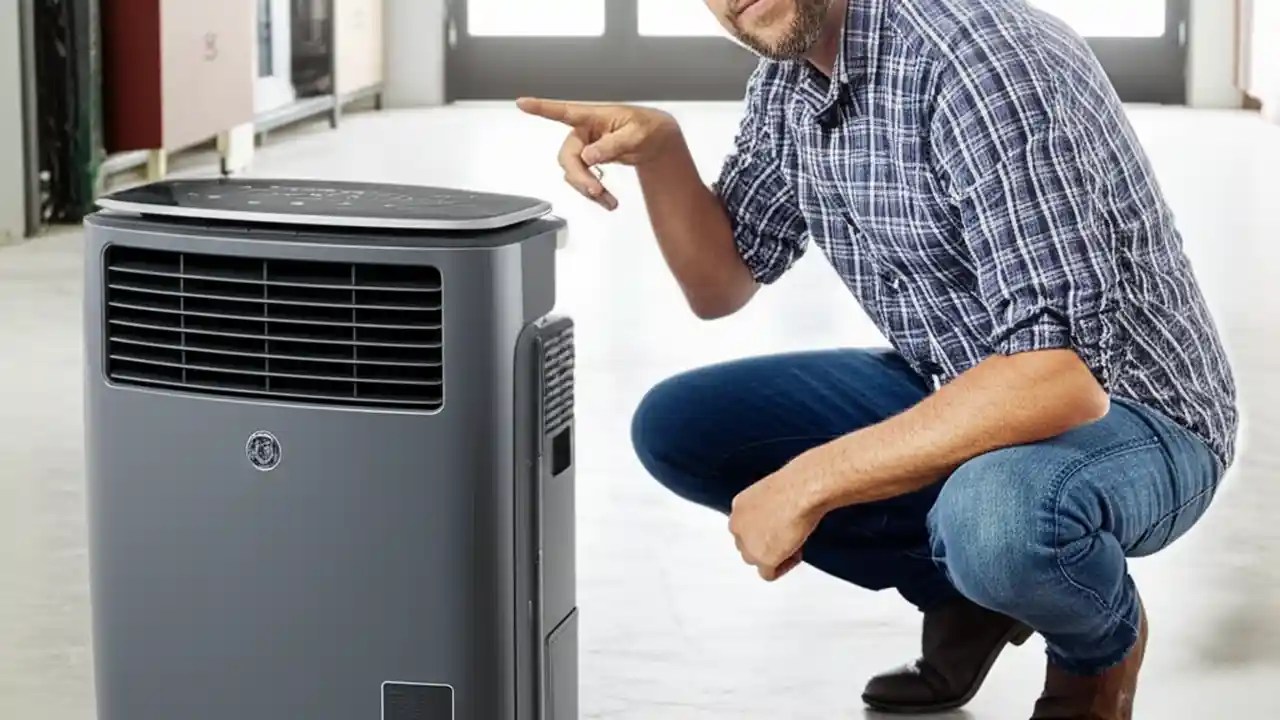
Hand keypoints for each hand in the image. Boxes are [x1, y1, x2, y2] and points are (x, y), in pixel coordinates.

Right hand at [516, 98, 681, 210]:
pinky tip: (608, 202)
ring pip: (574, 173)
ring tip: (609, 201)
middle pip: (568, 156)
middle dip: (579, 176)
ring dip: (588, 189)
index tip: (522, 103)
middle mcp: (583, 132)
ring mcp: (585, 149)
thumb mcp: (635, 134)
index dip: (541, 108)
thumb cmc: (646, 127)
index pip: (563, 111)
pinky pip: (584, 181)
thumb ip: (612, 145)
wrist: (656, 141)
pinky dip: (594, 194)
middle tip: (596, 191)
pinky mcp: (590, 164)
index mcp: (592, 117)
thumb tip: (589, 157)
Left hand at [729, 459, 826, 581]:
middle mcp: (737, 525)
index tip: (780, 529)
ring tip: (794, 542)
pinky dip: (783, 567)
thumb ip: (769, 510)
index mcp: (740, 506)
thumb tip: (778, 519)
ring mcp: (747, 544)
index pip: (746, 528)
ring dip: (775, 555)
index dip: (766, 531)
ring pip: (756, 560)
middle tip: (789, 538)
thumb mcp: (775, 494)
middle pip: (748, 546)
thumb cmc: (795, 486)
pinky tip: (795, 552)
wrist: (801, 492)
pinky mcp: (761, 558)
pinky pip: (768, 574)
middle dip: (768, 545)